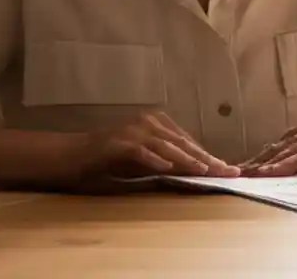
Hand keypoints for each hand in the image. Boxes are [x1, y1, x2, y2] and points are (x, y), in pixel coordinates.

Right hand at [66, 111, 238, 185]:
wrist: (70, 157)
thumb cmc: (107, 162)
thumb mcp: (142, 164)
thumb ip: (165, 165)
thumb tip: (194, 174)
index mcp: (156, 124)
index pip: (188, 142)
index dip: (208, 156)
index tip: (227, 169)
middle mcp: (148, 122)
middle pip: (183, 143)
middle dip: (206, 159)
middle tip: (226, 171)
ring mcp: (133, 130)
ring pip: (167, 146)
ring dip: (187, 160)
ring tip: (205, 171)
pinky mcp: (118, 142)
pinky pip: (142, 152)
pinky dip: (156, 161)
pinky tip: (168, 170)